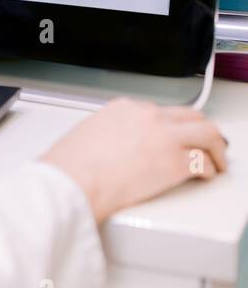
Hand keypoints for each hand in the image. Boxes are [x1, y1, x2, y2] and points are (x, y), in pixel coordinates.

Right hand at [42, 98, 228, 221]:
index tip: (176, 135)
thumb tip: (119, 145)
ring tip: (217, 160)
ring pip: (208, 134)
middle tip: (206, 143)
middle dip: (201, 130)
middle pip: (191, 116)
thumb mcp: (87, 133)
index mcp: (124, 108)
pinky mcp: (176, 162)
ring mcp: (165, 137)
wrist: (73, 180)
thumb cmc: (71, 165)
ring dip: (216, 148)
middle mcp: (148, 116)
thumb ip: (110, 132)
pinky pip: (204, 162)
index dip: (173, 125)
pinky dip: (209, 169)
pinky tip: (205, 175)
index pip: (161, 111)